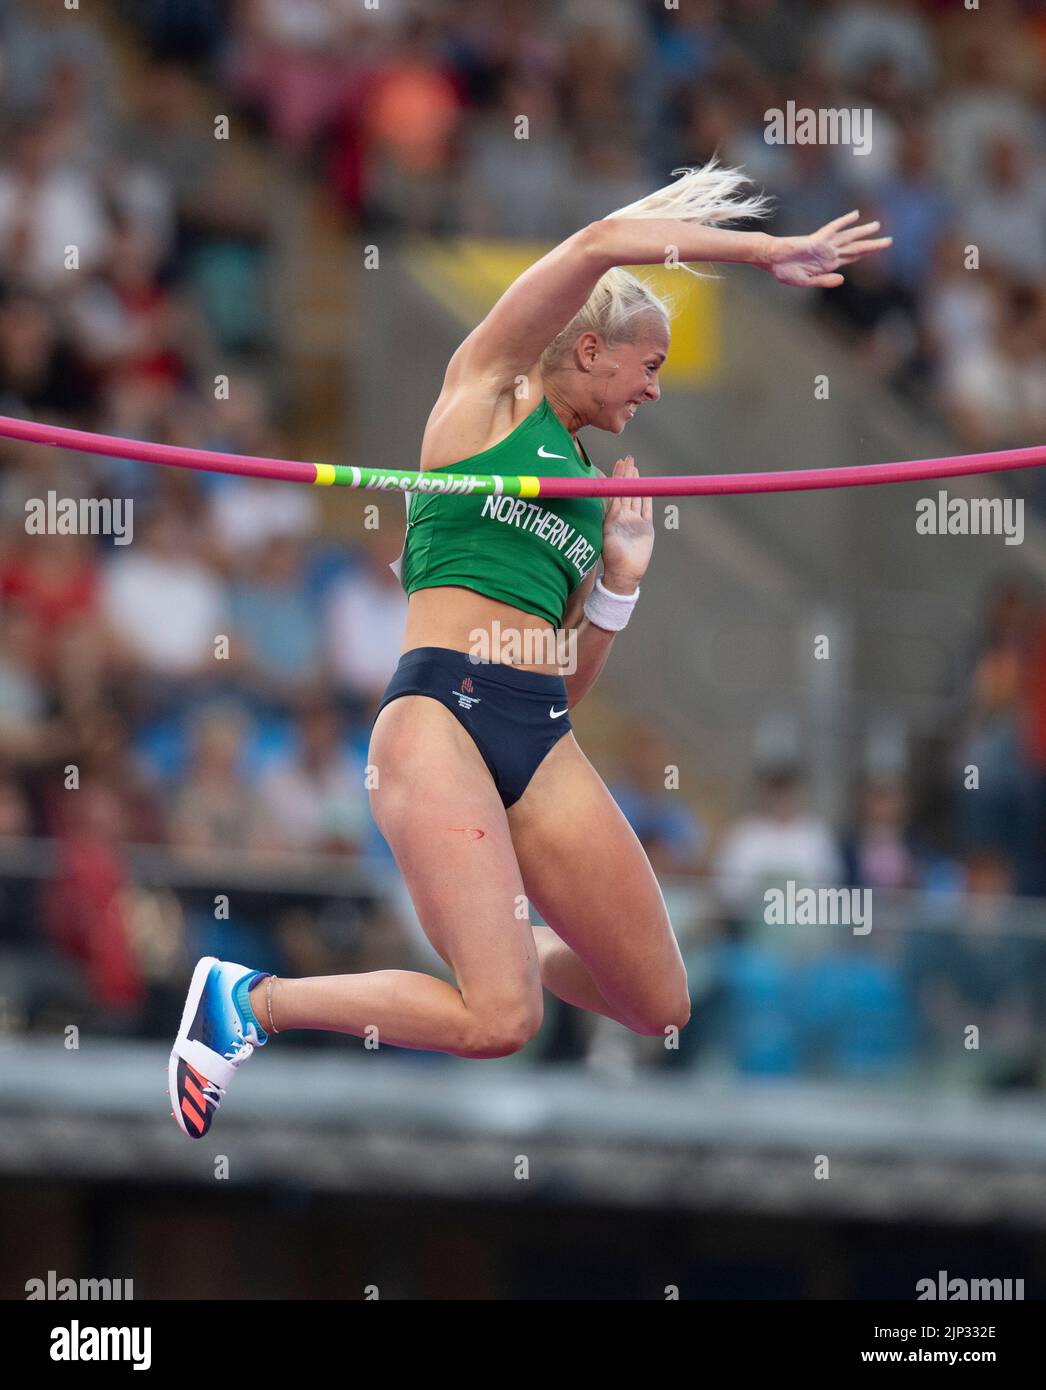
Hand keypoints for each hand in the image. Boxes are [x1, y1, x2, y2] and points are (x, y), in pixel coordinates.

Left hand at [600, 454, 652, 589]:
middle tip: (628, 458)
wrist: (624, 573)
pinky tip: (645, 485)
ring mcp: (635, 521)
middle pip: (626, 491)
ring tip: (634, 467)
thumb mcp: (602, 534)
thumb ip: (601, 519)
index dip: (616, 477)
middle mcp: (623, 517)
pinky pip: (646, 508)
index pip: (614, 492)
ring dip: (636, 482)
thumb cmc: (610, 557)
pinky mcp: (646, 527)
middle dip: (627, 474)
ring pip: (636, 496)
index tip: (618, 463)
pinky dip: (646, 496)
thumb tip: (587, 503)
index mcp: (611, 517)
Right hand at [762, 210, 891, 287]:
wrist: (773, 260)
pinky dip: (844, 222)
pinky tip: (855, 215)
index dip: (866, 253)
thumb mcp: (807, 281)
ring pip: (848, 237)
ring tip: (878, 226)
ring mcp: (825, 245)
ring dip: (863, 232)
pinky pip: (833, 228)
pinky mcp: (818, 239)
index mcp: (828, 264)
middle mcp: (830, 253)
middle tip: (889, 241)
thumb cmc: (785, 271)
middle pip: (856, 247)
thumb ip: (825, 280)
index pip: (853, 257)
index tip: (879, 249)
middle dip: (872, 244)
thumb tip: (843, 279)